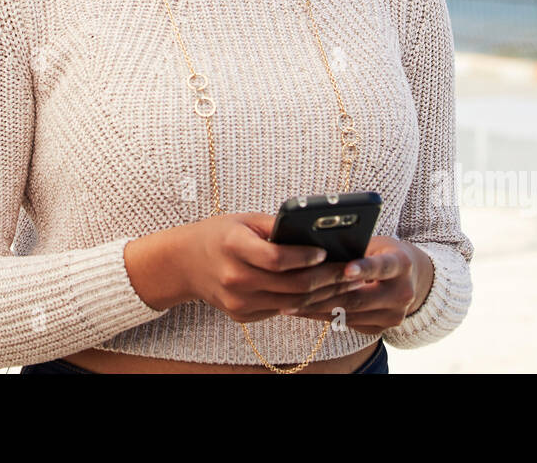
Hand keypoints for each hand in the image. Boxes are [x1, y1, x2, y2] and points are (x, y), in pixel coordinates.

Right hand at [176, 213, 361, 323]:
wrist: (184, 264)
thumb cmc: (219, 235)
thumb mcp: (244, 220)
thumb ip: (277, 226)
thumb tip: (317, 231)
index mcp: (233, 247)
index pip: (276, 258)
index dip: (304, 257)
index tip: (326, 251)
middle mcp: (235, 278)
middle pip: (290, 284)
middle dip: (326, 278)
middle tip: (351, 271)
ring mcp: (238, 301)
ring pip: (291, 302)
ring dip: (323, 294)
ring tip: (345, 284)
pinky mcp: (242, 315)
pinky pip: (280, 309)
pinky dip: (304, 302)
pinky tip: (323, 293)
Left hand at [279, 237, 433, 332]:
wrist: (408, 278)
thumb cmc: (381, 252)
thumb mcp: (374, 243)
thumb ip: (353, 246)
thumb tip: (314, 244)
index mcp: (402, 264)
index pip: (382, 266)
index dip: (364, 268)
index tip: (346, 269)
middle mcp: (402, 292)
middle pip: (359, 296)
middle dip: (324, 294)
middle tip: (295, 291)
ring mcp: (393, 315)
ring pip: (349, 313)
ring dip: (317, 309)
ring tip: (289, 303)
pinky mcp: (381, 329)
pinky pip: (347, 323)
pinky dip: (323, 316)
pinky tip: (302, 310)